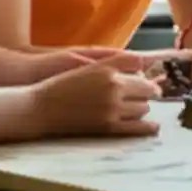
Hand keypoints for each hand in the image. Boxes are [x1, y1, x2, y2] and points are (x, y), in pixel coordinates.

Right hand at [33, 54, 159, 136]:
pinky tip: (152, 126)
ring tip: (138, 107)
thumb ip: (113, 63)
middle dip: (150, 91)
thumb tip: (140, 65)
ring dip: (143, 106)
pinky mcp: (107, 125)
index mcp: (107, 68)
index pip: (139, 64)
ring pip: (144, 107)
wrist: (39, 107)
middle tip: (151, 93)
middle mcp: (113, 85)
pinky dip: (147, 126)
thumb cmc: (60, 85)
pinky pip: (137, 126)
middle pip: (147, 87)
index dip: (143, 71)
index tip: (145, 77)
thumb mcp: (86, 65)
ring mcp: (112, 106)